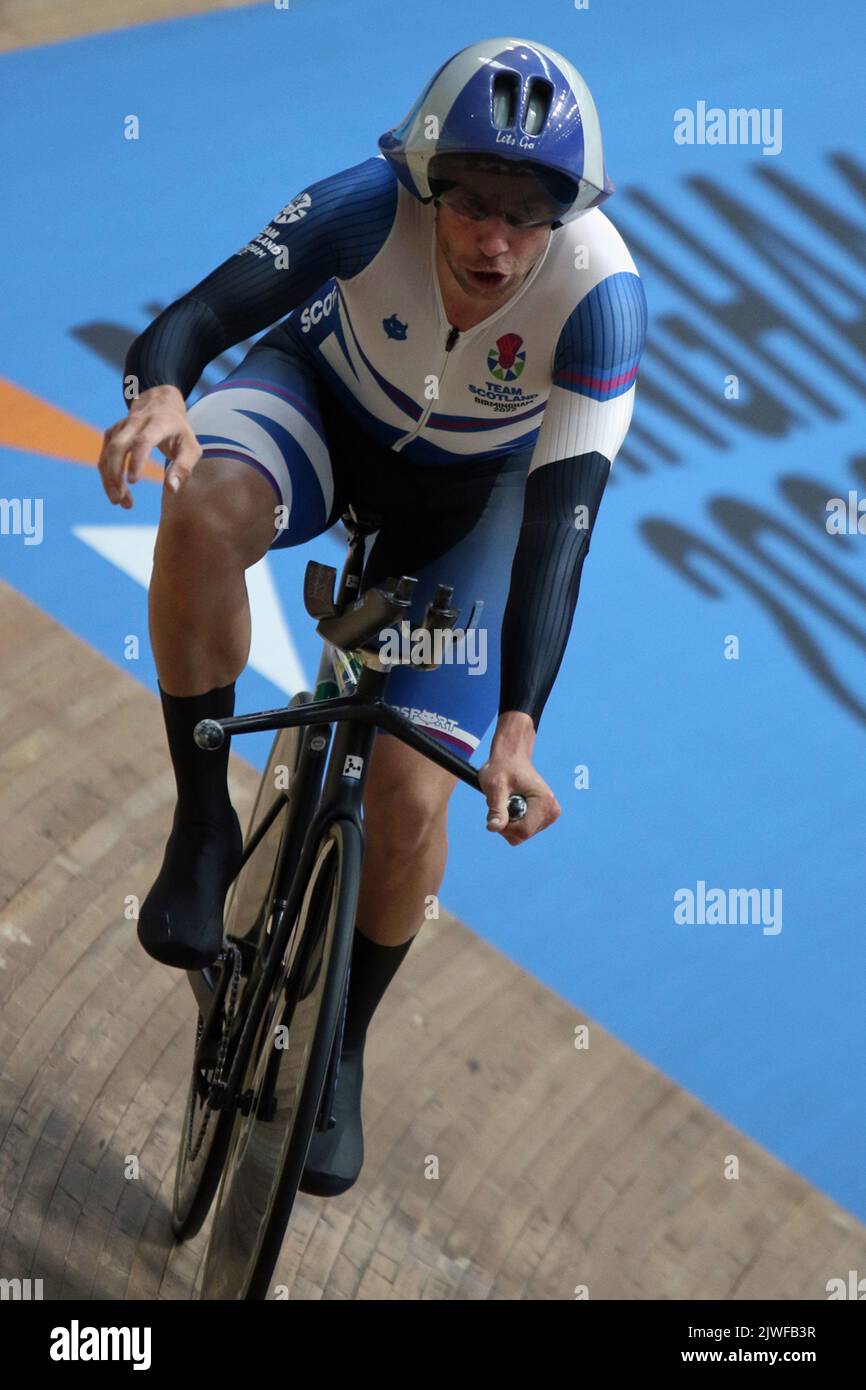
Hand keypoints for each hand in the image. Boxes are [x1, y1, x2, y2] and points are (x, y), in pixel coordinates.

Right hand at [98, 384, 200, 507]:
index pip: (143, 440)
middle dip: (115, 474)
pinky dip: (108, 476)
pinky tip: (117, 492)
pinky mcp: (112, 434)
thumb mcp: (191, 447)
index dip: (136, 460)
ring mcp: (121, 428)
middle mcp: (135, 423)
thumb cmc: (179, 431)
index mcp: (158, 424)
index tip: (133, 482)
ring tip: (120, 502)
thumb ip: (183, 468)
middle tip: (120, 500)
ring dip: (109, 479)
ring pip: (108, 453)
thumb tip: (171, 489)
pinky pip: (105, 456)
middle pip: (118, 446)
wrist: (161, 404)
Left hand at [478, 748, 560, 845]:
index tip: (495, 812)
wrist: (511, 759)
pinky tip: (513, 804)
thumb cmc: (502, 768)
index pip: (524, 831)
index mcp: (544, 802)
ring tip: (508, 800)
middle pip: (522, 835)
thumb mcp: (495, 786)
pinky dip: (513, 821)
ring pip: (522, 835)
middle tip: (501, 802)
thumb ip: (496, 808)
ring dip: (509, 822)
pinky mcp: (544, 818)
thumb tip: (494, 828)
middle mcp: (551, 811)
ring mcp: (549, 816)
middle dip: (506, 824)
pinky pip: (523, 831)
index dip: (504, 827)